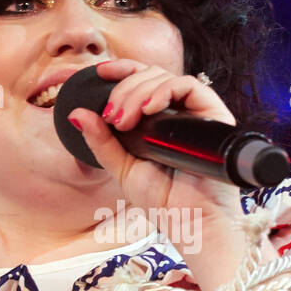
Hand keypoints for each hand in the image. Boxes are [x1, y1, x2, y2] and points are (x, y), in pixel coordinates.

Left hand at [67, 59, 247, 239]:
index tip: (100, 72)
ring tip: (125, 120)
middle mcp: (179, 112)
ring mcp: (197, 112)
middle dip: (124, 89)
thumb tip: (76, 114)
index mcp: (159, 120)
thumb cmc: (163, 199)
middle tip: (113, 118)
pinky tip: (149, 108)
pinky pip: (190, 85)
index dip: (121, 70)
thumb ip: (101, 142)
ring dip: (138, 91)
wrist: (189, 219)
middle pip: (150, 76)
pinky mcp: (214, 115)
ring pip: (166, 77)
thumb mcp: (122, 168)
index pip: (142, 81)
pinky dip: (165, 90)